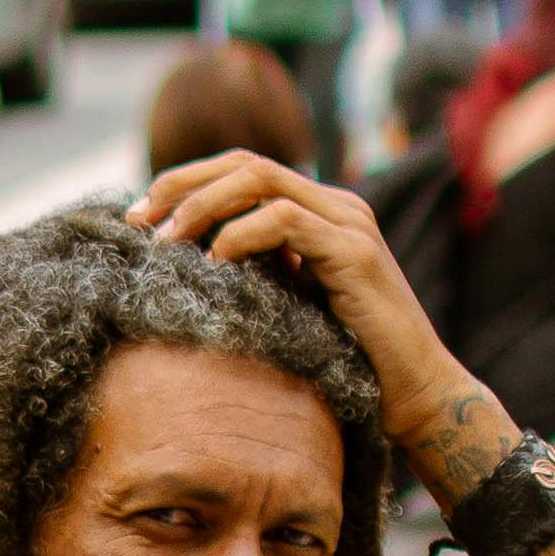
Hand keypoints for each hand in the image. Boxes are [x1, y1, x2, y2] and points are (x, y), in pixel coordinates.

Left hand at [131, 150, 469, 443]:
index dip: (187, 182)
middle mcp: (338, 206)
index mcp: (322, 212)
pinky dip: (241, 235)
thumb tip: (193, 266)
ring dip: (203, 205)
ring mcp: (349, 224)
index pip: (243, 169)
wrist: (416, 394)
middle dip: (182, 184)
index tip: (142, 217)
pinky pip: (286, 221)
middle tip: (138, 219)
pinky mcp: (355, 253)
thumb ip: (261, 275)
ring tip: (167, 240)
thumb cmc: (352, 363)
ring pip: (261, 180)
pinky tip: (214, 262)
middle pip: (245, 162)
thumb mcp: (293, 307)